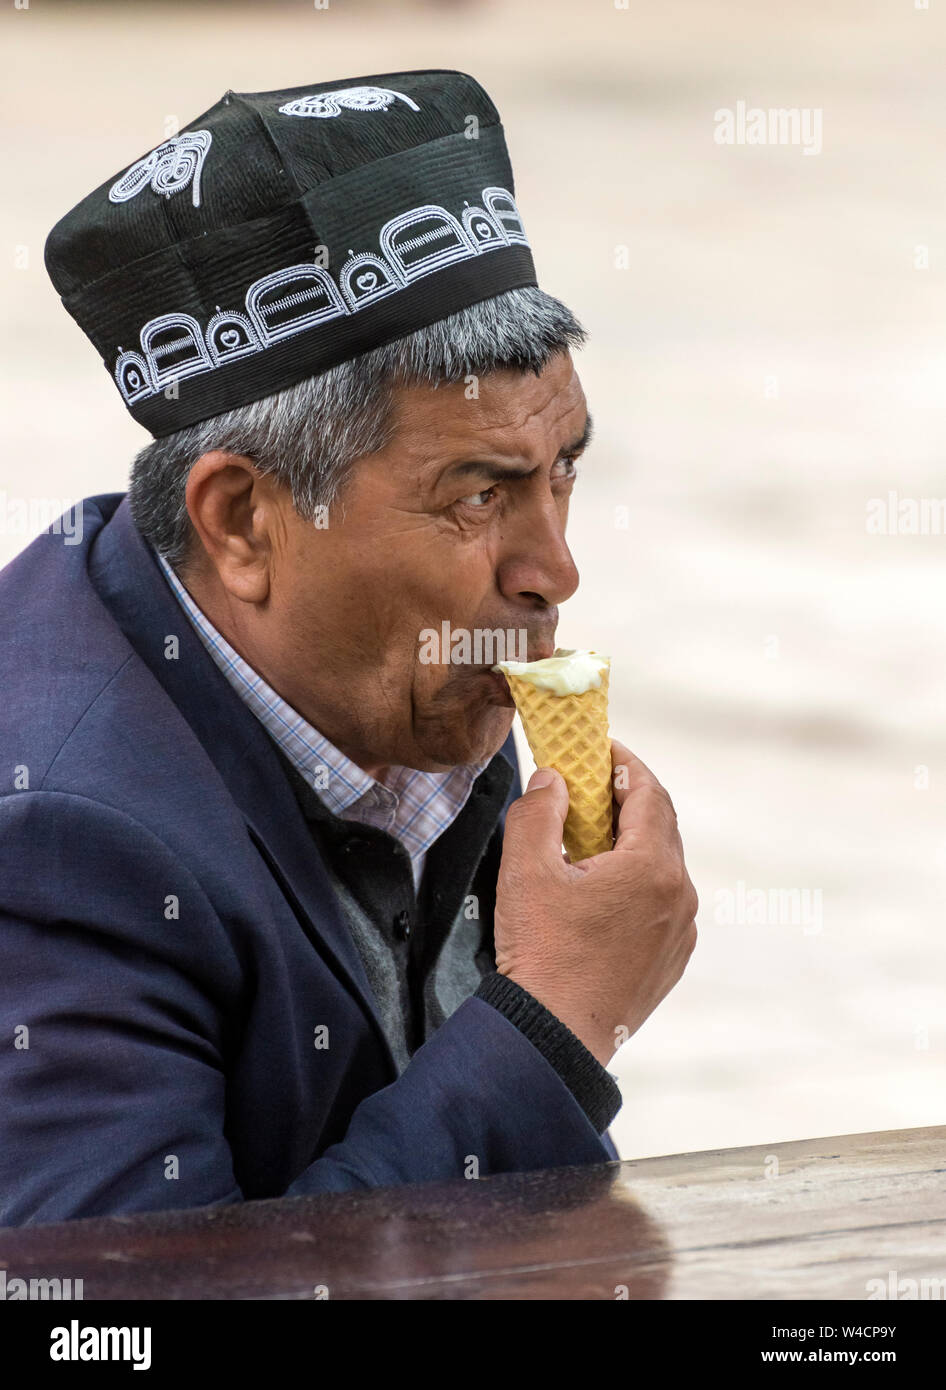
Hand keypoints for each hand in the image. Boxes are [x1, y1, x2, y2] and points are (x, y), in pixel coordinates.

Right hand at [494, 738, 698, 1066]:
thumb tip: (553, 782)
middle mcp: (680, 896)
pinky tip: (596, 892)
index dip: (622, 762)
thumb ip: (538, 812)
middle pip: (660, 825)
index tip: (596, 749)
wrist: (553, 1039)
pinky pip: (660, 903)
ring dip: (628, 844)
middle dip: (624, 799)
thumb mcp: (525, 871)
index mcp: (653, 867)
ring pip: (661, 866)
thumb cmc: (542, 956)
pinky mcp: (670, 960)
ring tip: (583, 842)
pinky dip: (634, 882)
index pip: (648, 791)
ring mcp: (680, 932)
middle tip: (586, 788)